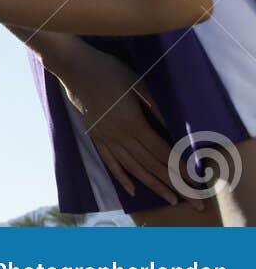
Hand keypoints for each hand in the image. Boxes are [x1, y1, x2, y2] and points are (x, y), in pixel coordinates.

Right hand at [55, 46, 197, 207]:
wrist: (74, 67)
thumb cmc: (109, 70)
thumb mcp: (137, 83)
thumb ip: (156, 108)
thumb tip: (176, 129)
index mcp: (132, 122)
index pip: (161, 151)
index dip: (179, 168)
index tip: (194, 182)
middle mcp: (119, 136)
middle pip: (150, 165)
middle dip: (173, 184)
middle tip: (192, 201)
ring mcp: (105, 138)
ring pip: (132, 168)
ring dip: (153, 185)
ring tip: (171, 200)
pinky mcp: (95, 136)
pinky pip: (110, 161)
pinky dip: (122, 177)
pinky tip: (133, 190)